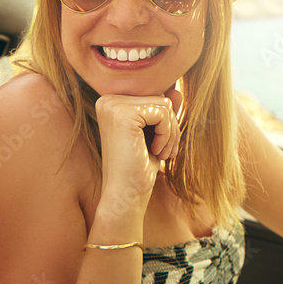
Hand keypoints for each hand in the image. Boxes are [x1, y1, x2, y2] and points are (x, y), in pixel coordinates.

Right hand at [94, 89, 181, 213]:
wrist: (125, 194)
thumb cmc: (139, 167)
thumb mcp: (155, 134)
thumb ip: (163, 111)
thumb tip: (175, 89)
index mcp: (111, 103)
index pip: (155, 96)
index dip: (166, 122)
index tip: (163, 145)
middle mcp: (107, 100)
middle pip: (161, 98)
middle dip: (171, 127)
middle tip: (164, 151)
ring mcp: (112, 105)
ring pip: (165, 104)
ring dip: (171, 132)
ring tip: (160, 152)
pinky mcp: (123, 114)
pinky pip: (163, 113)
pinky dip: (167, 134)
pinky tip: (154, 151)